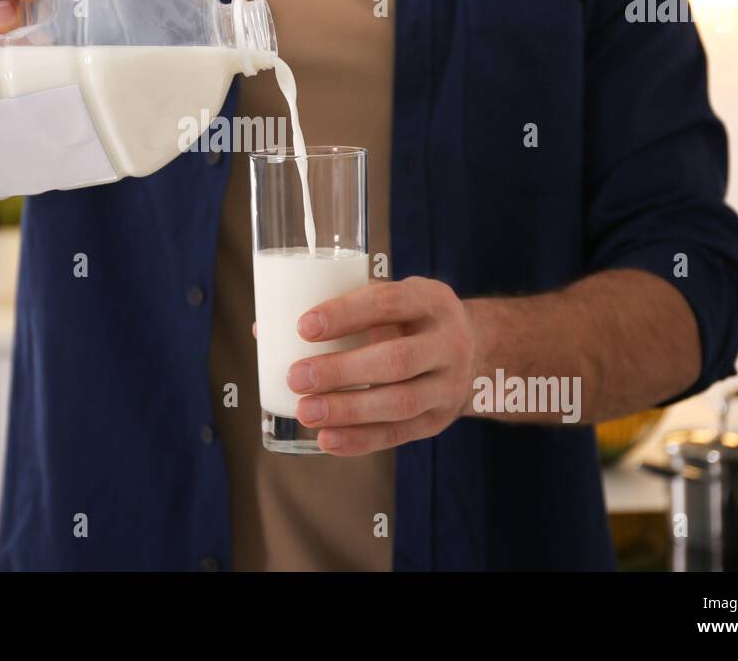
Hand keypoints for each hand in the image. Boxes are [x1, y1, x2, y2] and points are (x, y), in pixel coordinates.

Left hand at [287, 277, 478, 455]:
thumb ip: (339, 308)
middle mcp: (448, 342)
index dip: (345, 314)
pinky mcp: (439, 420)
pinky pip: (399, 434)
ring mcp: (448, 385)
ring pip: (399, 402)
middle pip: (395, 360)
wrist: (473, 350)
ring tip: (305, 411)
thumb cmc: (409, 319)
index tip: (303, 327)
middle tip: (296, 377)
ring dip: (348, 410)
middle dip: (341, 371)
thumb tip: (264, 329)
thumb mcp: (391, 299)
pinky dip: (360, 440)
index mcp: (431, 300)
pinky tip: (326, 440)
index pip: (389, 303)